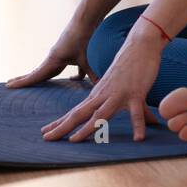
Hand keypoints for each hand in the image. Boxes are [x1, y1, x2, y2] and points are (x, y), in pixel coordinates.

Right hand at [7, 22, 98, 87]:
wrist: (82, 25)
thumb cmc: (81, 41)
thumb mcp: (85, 59)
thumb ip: (90, 74)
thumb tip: (98, 85)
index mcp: (52, 61)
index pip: (35, 75)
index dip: (23, 82)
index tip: (9, 85)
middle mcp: (50, 59)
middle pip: (35, 73)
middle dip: (23, 80)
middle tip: (8, 85)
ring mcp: (55, 56)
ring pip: (43, 69)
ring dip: (35, 76)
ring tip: (23, 81)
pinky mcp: (61, 54)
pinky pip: (54, 66)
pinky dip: (52, 73)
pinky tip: (61, 79)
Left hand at [41, 25, 163, 142]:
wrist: (140, 45)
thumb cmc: (132, 65)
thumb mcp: (122, 87)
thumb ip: (127, 104)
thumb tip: (139, 118)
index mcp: (98, 94)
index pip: (75, 111)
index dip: (60, 122)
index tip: (46, 132)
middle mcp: (103, 95)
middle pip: (79, 114)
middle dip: (62, 127)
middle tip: (46, 138)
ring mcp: (118, 95)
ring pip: (100, 114)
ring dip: (86, 129)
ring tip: (73, 141)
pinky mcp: (135, 93)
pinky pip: (136, 113)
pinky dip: (138, 125)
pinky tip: (139, 138)